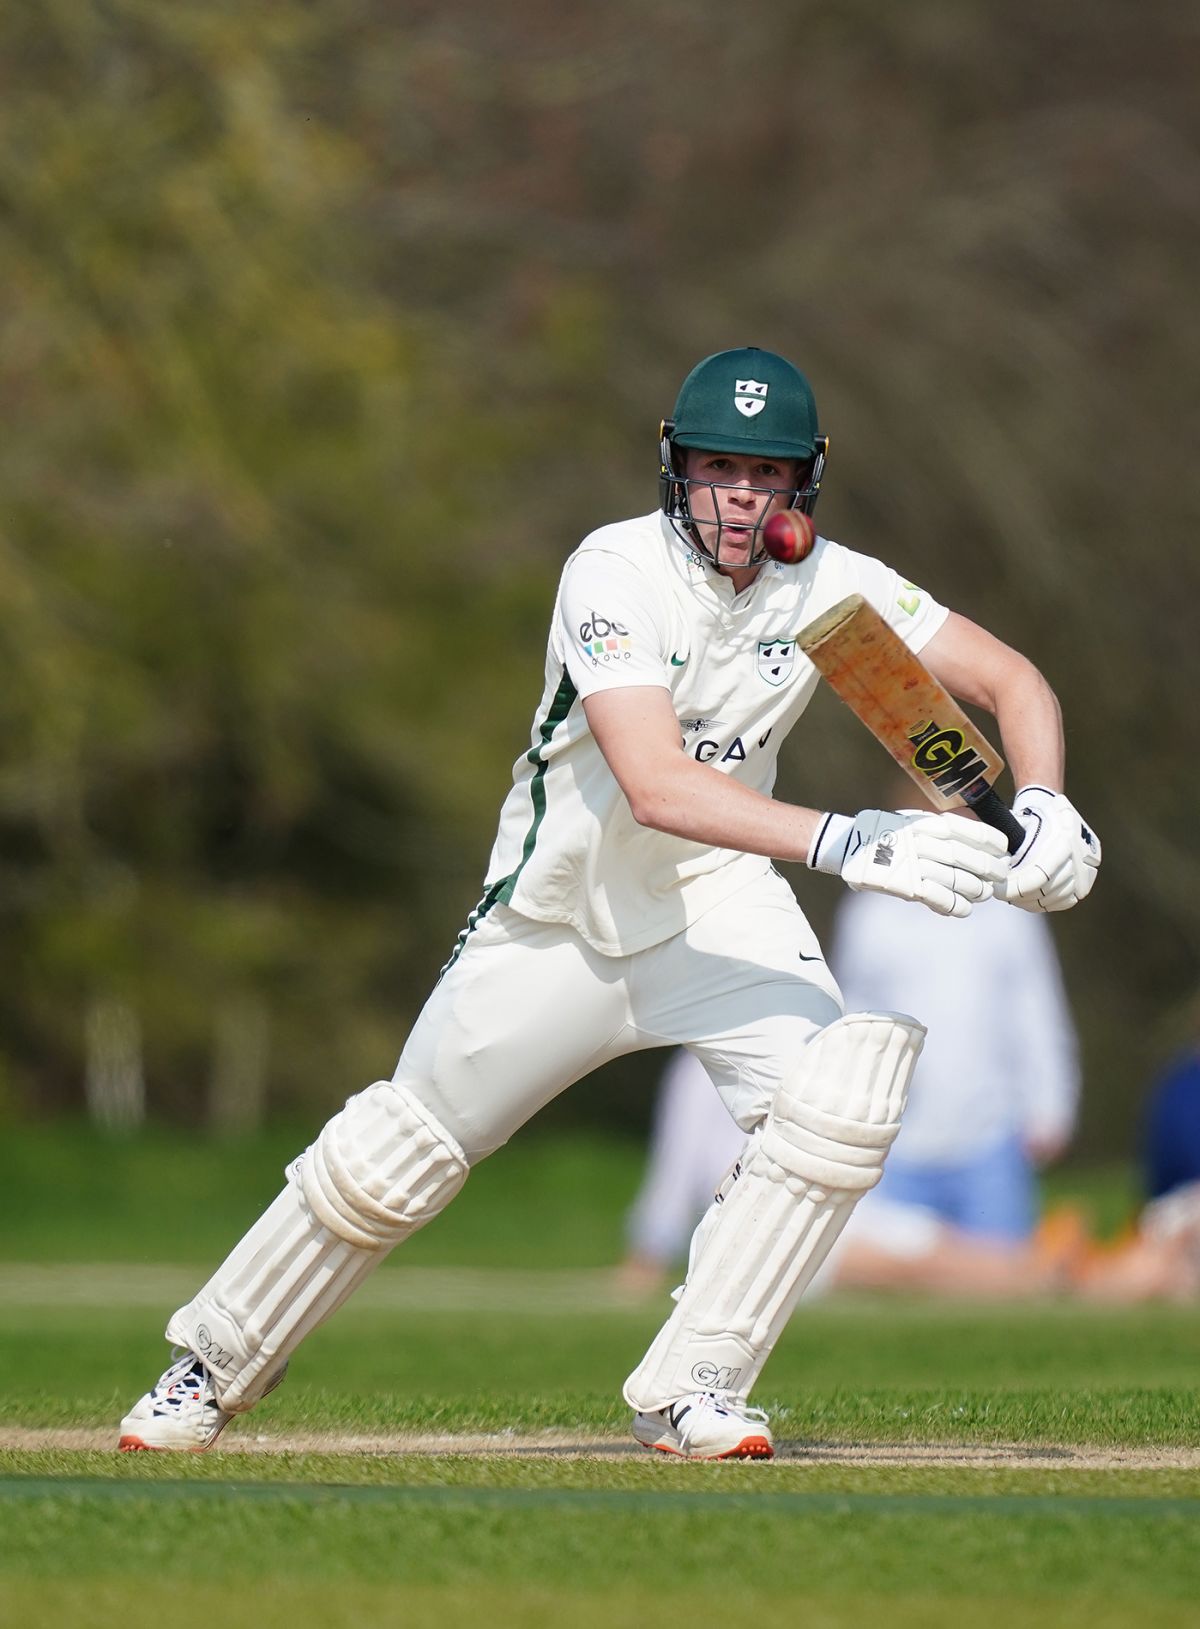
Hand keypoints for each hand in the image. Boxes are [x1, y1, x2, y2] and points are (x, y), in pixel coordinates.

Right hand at [808, 808, 1008, 918]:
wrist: (847, 847)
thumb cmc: (883, 834)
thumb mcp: (910, 821)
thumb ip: (937, 828)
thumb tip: (971, 839)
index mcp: (923, 823)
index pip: (963, 829)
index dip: (986, 838)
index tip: (1003, 847)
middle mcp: (920, 842)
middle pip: (963, 856)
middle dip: (987, 866)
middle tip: (1001, 874)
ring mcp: (913, 864)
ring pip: (955, 878)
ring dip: (975, 888)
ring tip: (985, 893)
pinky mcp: (905, 886)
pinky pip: (938, 897)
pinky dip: (955, 905)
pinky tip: (965, 909)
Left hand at [997, 786, 1100, 911]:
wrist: (1057, 810)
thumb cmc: (1035, 816)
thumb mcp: (1022, 821)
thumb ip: (1013, 843)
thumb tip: (998, 864)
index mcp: (1063, 839)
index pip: (1038, 877)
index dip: (1016, 888)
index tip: (999, 890)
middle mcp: (1079, 855)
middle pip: (1046, 890)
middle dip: (1021, 896)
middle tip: (1004, 894)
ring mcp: (1086, 869)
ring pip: (1056, 897)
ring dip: (1032, 902)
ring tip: (1015, 897)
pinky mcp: (1086, 879)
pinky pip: (1067, 900)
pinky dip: (1048, 904)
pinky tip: (1032, 900)